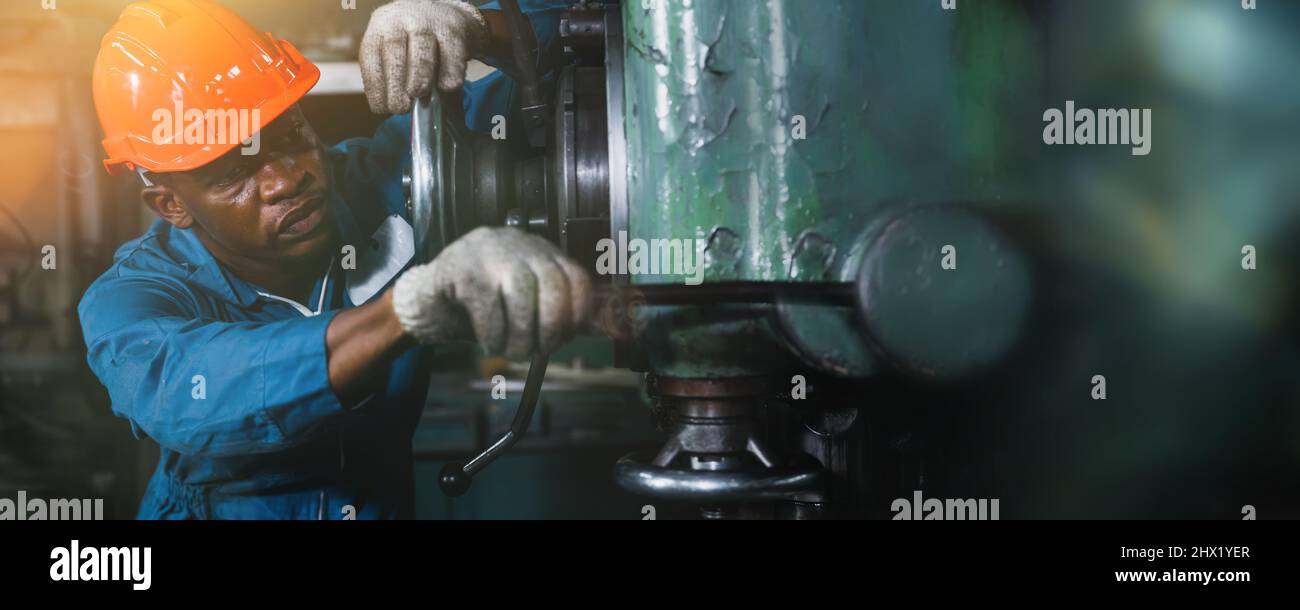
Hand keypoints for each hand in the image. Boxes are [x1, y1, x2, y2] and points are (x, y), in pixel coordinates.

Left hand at [360, 0, 489, 114]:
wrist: (445, 14)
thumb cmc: (413, 41)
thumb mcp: (393, 49)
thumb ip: (390, 73)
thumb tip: (392, 105)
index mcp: (380, 26)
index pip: (371, 56)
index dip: (375, 85)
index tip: (382, 108)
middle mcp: (401, 20)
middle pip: (394, 49)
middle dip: (395, 83)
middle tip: (400, 107)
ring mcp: (428, 22)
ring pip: (421, 48)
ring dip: (420, 76)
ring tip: (419, 94)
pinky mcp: (453, 29)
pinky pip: (451, 53)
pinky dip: (449, 72)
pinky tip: (446, 87)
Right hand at [392, 227, 593, 358]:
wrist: (426, 298)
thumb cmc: (480, 305)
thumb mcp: (521, 303)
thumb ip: (550, 311)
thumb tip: (580, 332)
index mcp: (538, 250)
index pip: (574, 274)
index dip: (579, 310)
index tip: (570, 336)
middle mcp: (517, 244)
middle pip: (552, 286)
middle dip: (551, 328)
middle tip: (540, 350)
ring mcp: (488, 252)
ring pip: (521, 299)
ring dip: (520, 338)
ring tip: (512, 351)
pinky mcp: (460, 268)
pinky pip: (489, 310)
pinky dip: (494, 336)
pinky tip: (490, 342)